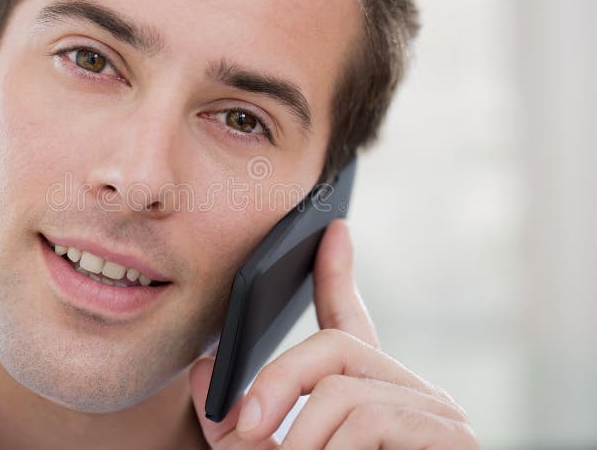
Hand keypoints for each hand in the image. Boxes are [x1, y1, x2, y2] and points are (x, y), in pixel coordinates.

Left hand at [190, 219, 478, 448]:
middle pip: (334, 345)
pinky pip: (369, 421)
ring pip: (344, 391)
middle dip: (276, 384)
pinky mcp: (452, 442)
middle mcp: (406, 393)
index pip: (350, 319)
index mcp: (365, 394)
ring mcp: (435, 416)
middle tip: (244, 429)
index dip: (337, 273)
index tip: (330, 228)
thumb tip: (203, 371)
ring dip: (299, 442)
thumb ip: (239, 426)